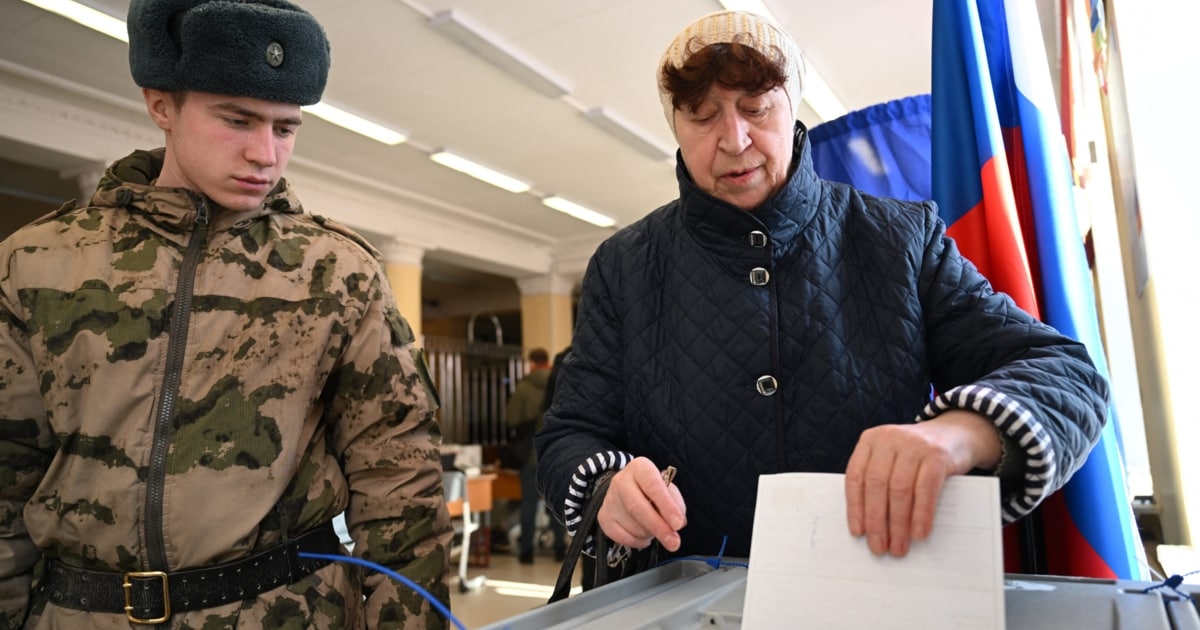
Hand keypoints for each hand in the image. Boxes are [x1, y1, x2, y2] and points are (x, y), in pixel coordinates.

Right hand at [597, 457, 686, 551]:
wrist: (627, 488)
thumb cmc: (652, 490)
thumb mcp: (668, 488)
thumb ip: (676, 504)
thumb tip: (677, 523)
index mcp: (640, 468)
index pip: (653, 486)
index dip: (666, 506)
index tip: (678, 524)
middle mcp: (621, 481)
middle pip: (637, 508)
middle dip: (658, 527)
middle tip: (674, 542)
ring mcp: (610, 500)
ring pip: (632, 526)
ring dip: (649, 534)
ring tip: (655, 528)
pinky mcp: (604, 517)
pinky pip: (622, 537)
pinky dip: (638, 541)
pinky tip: (644, 535)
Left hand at [844, 410, 1000, 556]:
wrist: (958, 433)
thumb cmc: (918, 455)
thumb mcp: (893, 459)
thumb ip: (879, 480)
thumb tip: (870, 526)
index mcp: (870, 440)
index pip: (856, 477)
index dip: (855, 507)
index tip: (858, 532)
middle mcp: (889, 438)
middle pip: (877, 485)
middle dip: (877, 521)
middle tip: (880, 547)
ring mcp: (914, 444)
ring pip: (900, 490)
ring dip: (898, 524)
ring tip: (899, 546)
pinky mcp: (937, 454)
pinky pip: (926, 489)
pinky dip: (921, 514)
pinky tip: (919, 533)